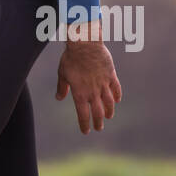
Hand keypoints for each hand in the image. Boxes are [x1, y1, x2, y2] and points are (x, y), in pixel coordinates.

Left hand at [55, 19, 121, 133]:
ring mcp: (103, 84)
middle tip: (99, 128)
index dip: (84, 124)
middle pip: (97, 112)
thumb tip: (58, 98)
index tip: (86, 131)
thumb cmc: (70, 58)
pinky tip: (116, 100)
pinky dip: (117, 95)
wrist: (85, 44)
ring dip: (109, 111)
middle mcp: (93, 91)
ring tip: (109, 116)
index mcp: (80, 93)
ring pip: (109, 102)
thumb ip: (62, 87)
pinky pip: (116, 88)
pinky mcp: (111, 75)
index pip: (83, 114)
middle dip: (98, 121)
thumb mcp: (62, 73)